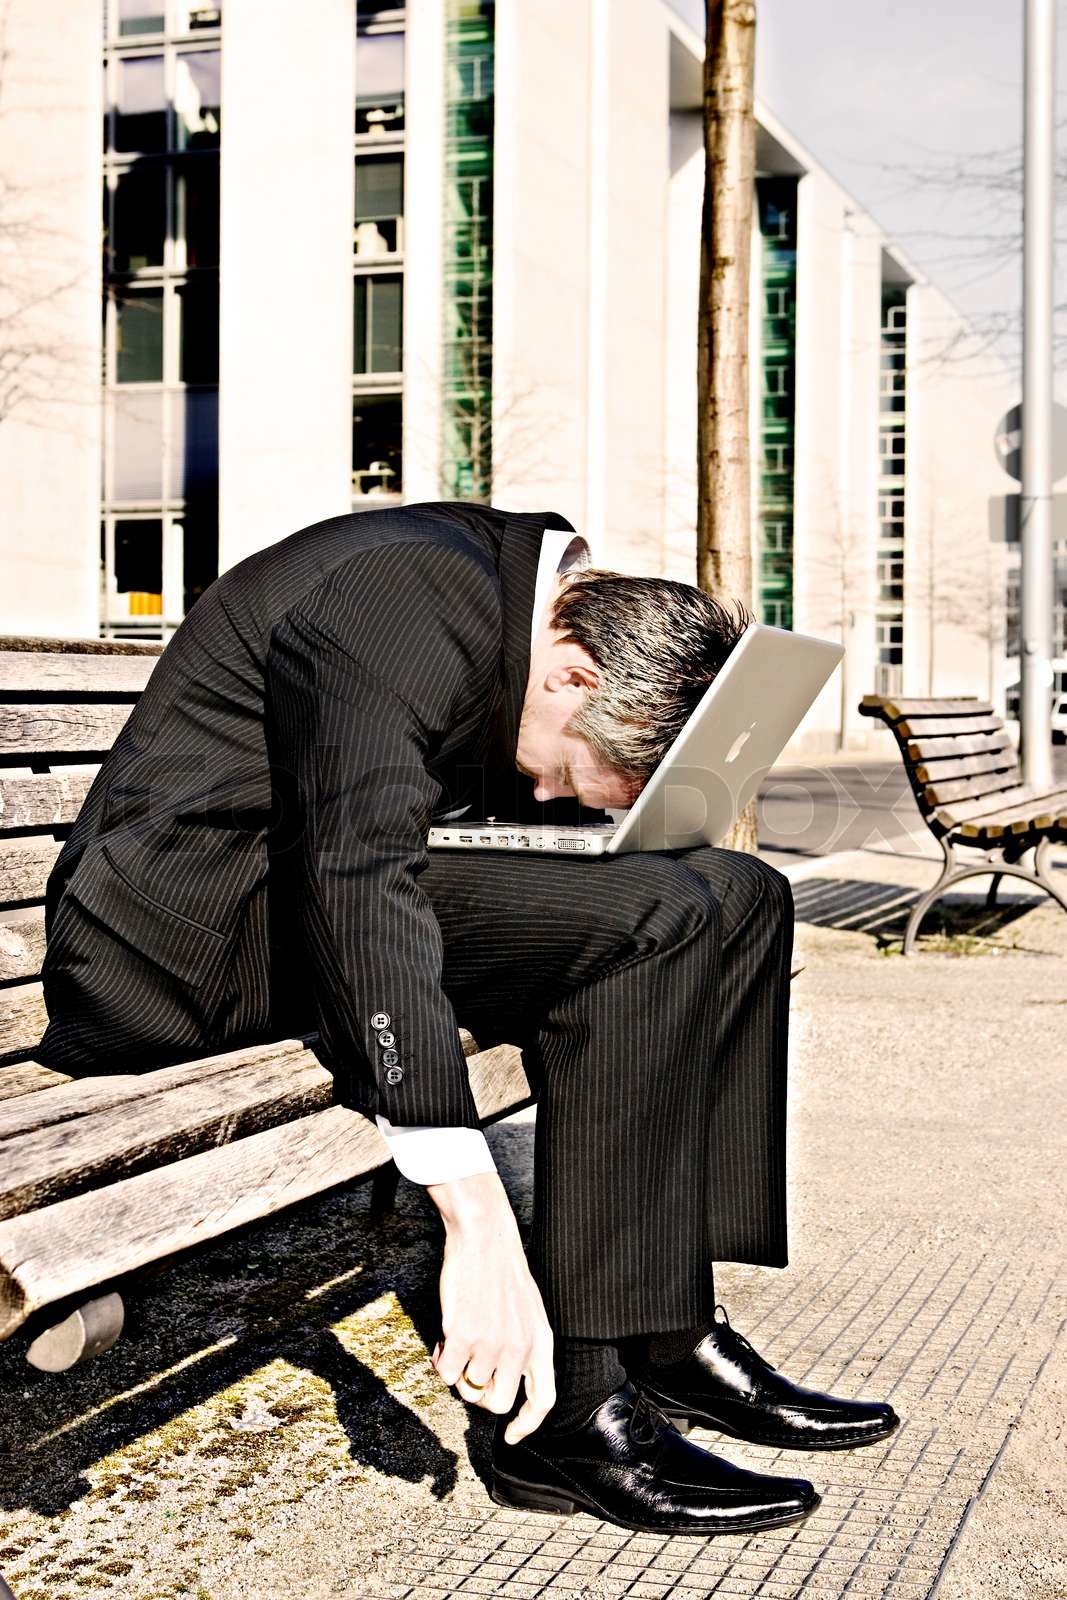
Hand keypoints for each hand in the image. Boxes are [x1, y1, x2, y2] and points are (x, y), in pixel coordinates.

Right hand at [426, 1171, 554, 1443]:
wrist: (485, 1236)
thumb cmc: (502, 1270)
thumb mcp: (527, 1311)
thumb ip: (521, 1345)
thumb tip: (499, 1380)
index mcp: (541, 1342)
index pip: (543, 1400)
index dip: (527, 1424)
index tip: (511, 1436)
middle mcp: (520, 1349)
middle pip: (498, 1403)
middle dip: (479, 1396)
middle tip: (469, 1372)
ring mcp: (491, 1345)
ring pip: (468, 1388)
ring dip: (458, 1372)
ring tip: (456, 1343)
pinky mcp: (464, 1337)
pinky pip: (446, 1372)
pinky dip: (440, 1361)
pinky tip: (444, 1337)